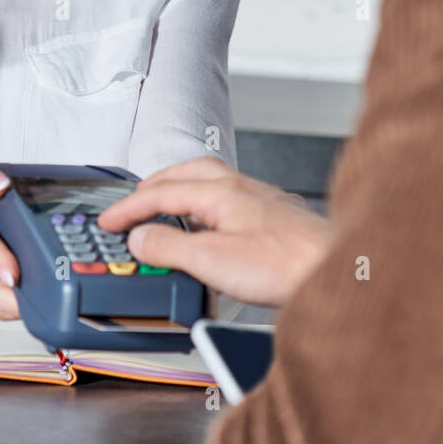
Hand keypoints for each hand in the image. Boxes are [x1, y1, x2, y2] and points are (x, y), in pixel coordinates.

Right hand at [97, 157, 330, 308]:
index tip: (108, 221)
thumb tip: (140, 237)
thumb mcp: (213, 260)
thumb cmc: (287, 265)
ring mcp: (263, 201)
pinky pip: (231, 201)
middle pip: (188, 173)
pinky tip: (214, 229)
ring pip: (212, 184)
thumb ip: (171, 247)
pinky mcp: (277, 220)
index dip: (130, 207)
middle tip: (134, 202)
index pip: (162, 191)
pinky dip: (208, 207)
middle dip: (156, 185)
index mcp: (221, 192)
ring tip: (168, 211)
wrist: (335, 270)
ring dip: (183, 192)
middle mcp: (243, 188)